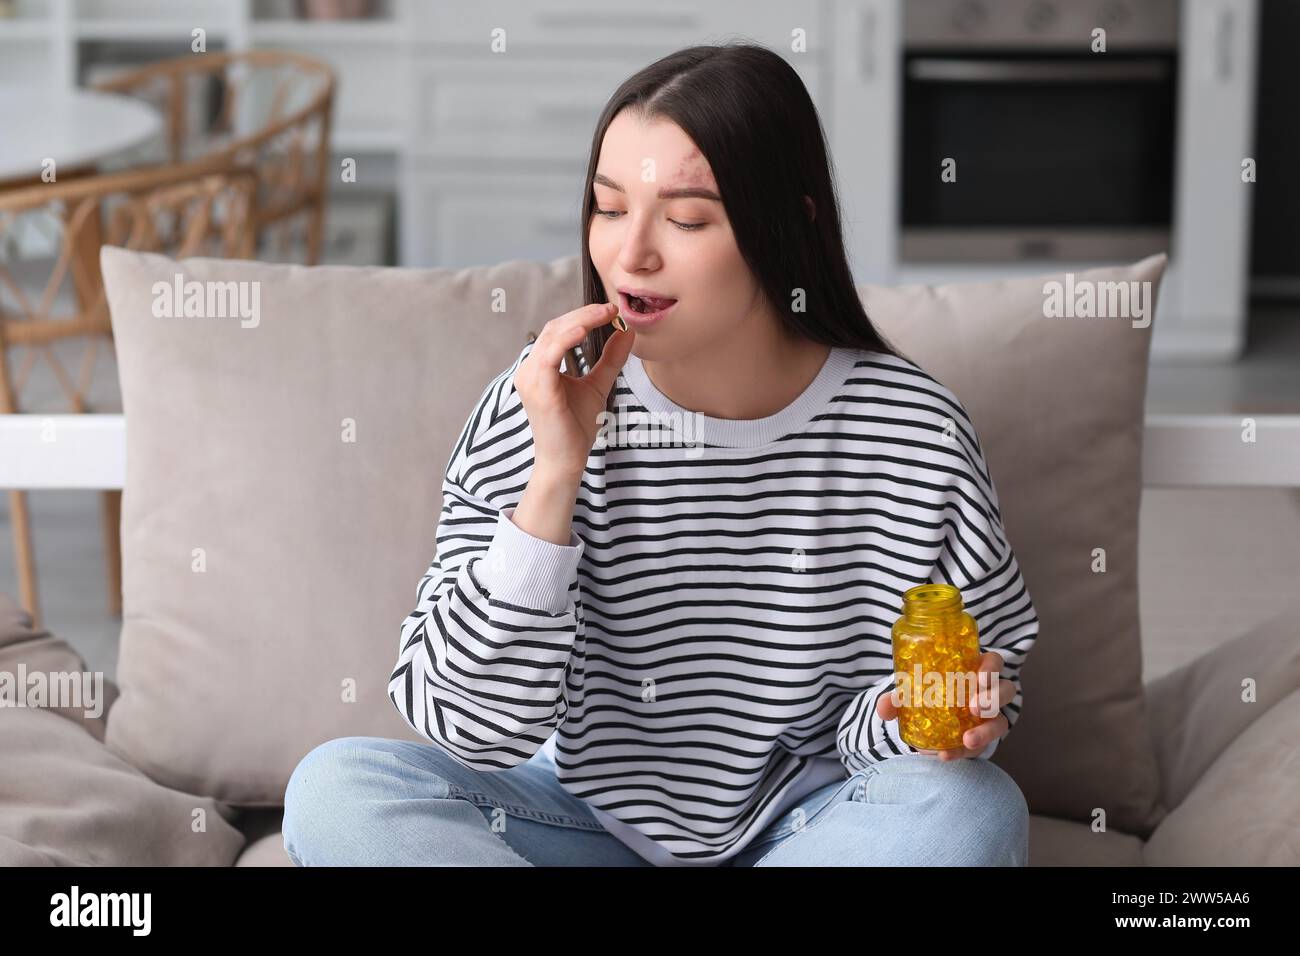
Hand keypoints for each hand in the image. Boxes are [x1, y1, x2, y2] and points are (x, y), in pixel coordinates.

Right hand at [514, 302, 634, 478]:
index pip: (559, 330)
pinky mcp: (537, 389)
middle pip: (555, 328)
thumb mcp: (598, 385)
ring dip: (579, 322)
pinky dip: (566, 340)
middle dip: (584, 314)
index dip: (583, 316)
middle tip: (611, 308)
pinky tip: (584, 331)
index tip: (611, 311)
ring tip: (605, 314)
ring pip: (552, 336)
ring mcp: (530, 378)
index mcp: (540, 367)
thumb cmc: (576, 428)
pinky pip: (549, 356)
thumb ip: (610, 359)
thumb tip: (626, 333)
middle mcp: (529, 369)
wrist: (566, 461)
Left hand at [875, 650, 1013, 760]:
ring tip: (967, 739)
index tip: (979, 677)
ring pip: (1001, 722)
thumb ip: (898, 697)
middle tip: (973, 708)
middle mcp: (988, 693)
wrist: (930, 721)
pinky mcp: (983, 740)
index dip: (991, 668)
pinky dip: (962, 752)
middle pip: (1005, 690)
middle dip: (992, 698)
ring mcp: (990, 718)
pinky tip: (946, 755)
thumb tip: (884, 707)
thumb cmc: (927, 694)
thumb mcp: (912, 691)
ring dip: (986, 731)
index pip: (994, 662)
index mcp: (974, 670)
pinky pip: (982, 747)